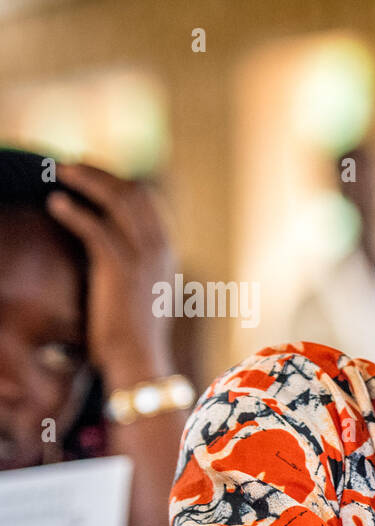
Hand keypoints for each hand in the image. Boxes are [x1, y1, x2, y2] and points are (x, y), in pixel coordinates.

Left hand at [45, 163, 175, 388]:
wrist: (138, 359)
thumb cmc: (134, 334)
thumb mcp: (143, 293)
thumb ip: (137, 267)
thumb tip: (117, 251)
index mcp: (167, 253)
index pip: (149, 202)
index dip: (120, 182)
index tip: (94, 174)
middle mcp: (160, 249)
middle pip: (134, 192)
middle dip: (102, 173)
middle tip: (73, 164)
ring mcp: (142, 256)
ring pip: (116, 201)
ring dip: (87, 180)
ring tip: (61, 172)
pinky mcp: (119, 267)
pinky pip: (94, 227)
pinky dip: (73, 211)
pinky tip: (55, 203)